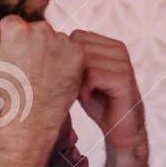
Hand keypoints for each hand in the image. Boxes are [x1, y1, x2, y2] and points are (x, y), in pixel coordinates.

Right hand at [0, 16, 83, 131]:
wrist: (31, 116)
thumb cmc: (5, 91)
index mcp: (16, 29)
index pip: (13, 23)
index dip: (10, 40)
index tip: (14, 56)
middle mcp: (41, 30)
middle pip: (35, 29)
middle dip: (31, 42)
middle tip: (29, 66)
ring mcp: (61, 42)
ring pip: (54, 38)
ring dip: (50, 49)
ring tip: (43, 73)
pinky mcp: (77, 54)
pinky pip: (70, 49)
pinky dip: (65, 58)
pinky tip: (56, 74)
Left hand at [69, 30, 146, 153]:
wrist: (121, 130)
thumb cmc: (99, 103)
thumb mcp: (81, 76)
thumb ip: (70, 58)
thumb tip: (41, 43)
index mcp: (110, 44)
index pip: (77, 36)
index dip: (67, 56)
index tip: (70, 78)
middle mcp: (118, 49)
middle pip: (78, 47)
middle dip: (69, 68)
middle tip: (73, 88)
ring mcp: (123, 63)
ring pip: (83, 60)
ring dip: (76, 80)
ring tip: (82, 94)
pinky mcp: (124, 78)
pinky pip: (92, 76)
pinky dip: (83, 90)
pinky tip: (87, 98)